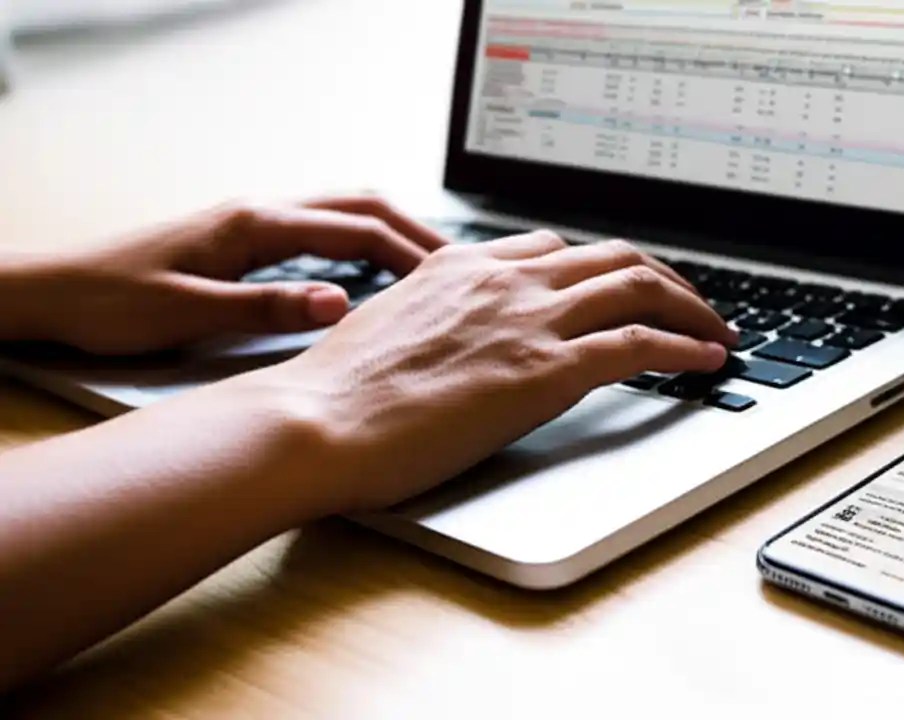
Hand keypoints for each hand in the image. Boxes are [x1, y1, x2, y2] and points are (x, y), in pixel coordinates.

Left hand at [1, 195, 445, 353]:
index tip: (450, 282)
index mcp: (254, 225)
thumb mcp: (189, 312)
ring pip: (342, 213)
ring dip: (390, 233)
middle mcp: (258, 214)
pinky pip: (321, 232)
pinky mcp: (244, 241)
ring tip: (430, 269)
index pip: (355, 230)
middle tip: (459, 267)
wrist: (55, 293)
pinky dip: (361, 245)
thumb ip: (266, 308)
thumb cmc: (111, 302)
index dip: (409, 255)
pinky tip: (371, 277)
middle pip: (359, 206)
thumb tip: (339, 306)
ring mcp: (252, 223)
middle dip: (414, 231)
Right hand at [266, 231, 737, 511]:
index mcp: (464, 264)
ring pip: (638, 287)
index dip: (603, 266)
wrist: (318, 421)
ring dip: (690, 306)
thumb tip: (455, 332)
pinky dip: (683, 345)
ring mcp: (529, 320)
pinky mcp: (545, 370)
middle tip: (691, 303)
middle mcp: (505, 278)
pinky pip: (638, 344)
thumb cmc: (338, 391)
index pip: (556, 247)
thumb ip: (436, 314)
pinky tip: (706, 357)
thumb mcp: (391, 326)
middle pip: (613, 255)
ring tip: (716, 329)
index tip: (622, 286)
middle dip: (665, 277)